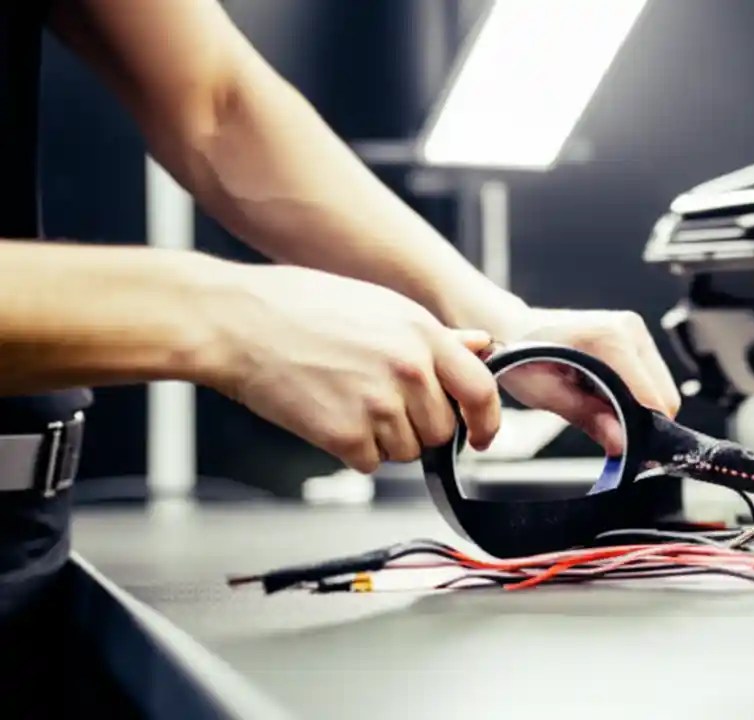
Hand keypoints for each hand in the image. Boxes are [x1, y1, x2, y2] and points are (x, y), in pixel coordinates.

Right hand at [201, 264, 499, 471]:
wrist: (237, 322)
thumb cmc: (302, 306)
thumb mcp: (381, 306)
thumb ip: (438, 335)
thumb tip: (481, 345)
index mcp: (422, 335)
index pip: (481, 390)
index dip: (488, 421)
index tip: (484, 436)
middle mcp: (408, 370)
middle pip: (443, 430)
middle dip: (421, 428)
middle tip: (384, 404)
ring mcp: (378, 405)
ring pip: (407, 451)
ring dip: (386, 439)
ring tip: (349, 400)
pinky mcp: (346, 436)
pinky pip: (370, 462)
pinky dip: (354, 450)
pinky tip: (330, 414)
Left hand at [493, 308, 680, 454]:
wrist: (511, 327)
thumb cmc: (519, 354)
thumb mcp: (545, 393)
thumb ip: (588, 418)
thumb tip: (622, 443)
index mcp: (609, 338)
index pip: (652, 396)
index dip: (643, 428)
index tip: (626, 447)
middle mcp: (629, 328)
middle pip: (663, 393)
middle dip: (640, 418)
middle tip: (605, 425)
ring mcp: (634, 329)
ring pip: (660, 387)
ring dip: (636, 405)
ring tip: (596, 400)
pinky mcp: (634, 336)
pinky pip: (650, 377)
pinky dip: (633, 393)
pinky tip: (601, 388)